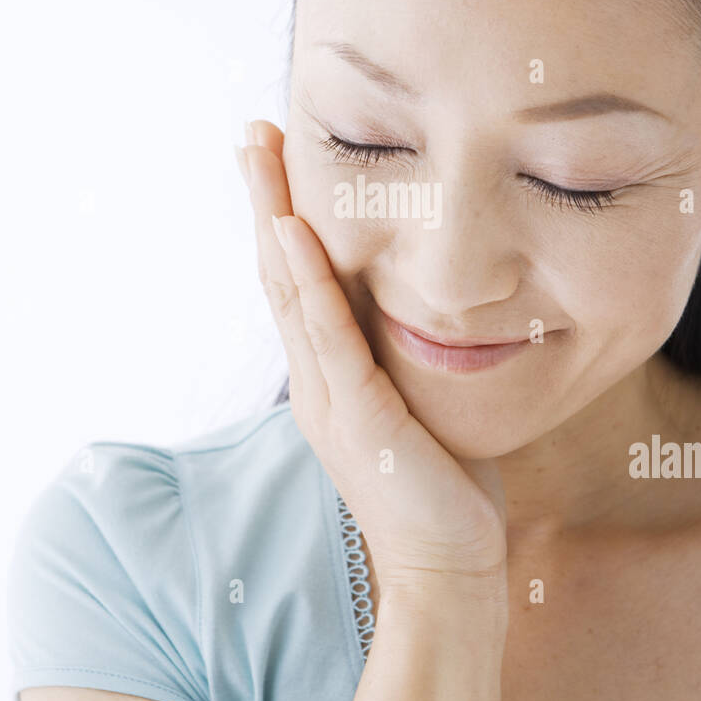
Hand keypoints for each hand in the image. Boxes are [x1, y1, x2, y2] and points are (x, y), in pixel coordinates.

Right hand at [238, 120, 507, 599]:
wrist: (448, 569)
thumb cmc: (443, 491)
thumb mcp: (420, 407)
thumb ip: (406, 361)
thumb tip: (426, 312)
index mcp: (331, 376)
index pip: (298, 282)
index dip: (283, 217)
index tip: (278, 158)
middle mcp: (317, 380)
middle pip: (279, 272)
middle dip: (266, 197)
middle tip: (252, 131)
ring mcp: (329, 397)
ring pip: (290, 290)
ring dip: (272, 214)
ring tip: (260, 152)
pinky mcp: (356, 416)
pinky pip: (326, 335)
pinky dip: (305, 278)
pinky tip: (292, 227)